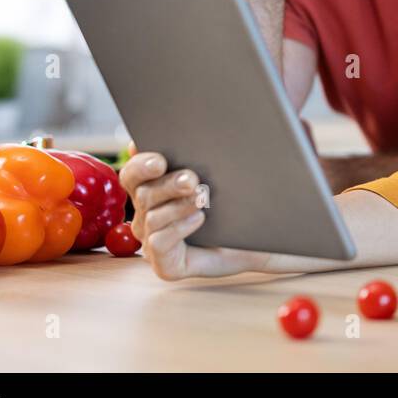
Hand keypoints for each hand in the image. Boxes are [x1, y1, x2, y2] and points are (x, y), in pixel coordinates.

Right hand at [119, 152, 267, 279]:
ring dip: (177, 205)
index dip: (141, 162)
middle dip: (167, 182)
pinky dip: (177, 228)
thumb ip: (218, 157)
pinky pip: (158, 244)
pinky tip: (198, 219)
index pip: (134, 173)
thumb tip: (224, 132)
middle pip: (142, 192)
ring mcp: (155, 241)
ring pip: (151, 217)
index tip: (159, 159)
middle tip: (191, 179)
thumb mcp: (230, 180)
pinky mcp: (166, 265)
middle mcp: (150, 215)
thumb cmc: (242, 210)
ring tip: (202, 198)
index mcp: (157, 190)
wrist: (262, 246)